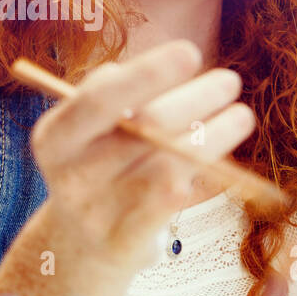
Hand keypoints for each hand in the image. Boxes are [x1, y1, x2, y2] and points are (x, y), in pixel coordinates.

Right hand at [29, 39, 256, 273]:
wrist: (79, 243)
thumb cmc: (98, 162)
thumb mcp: (91, 127)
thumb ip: (118, 94)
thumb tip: (173, 65)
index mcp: (55, 136)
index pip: (100, 99)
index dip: (147, 74)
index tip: (191, 52)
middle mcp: (71, 175)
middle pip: (144, 128)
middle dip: (195, 99)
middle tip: (230, 81)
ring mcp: (96, 213)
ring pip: (168, 166)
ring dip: (213, 136)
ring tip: (241, 116)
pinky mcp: (124, 243)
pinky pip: (172, 205)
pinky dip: (203, 178)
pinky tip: (227, 162)